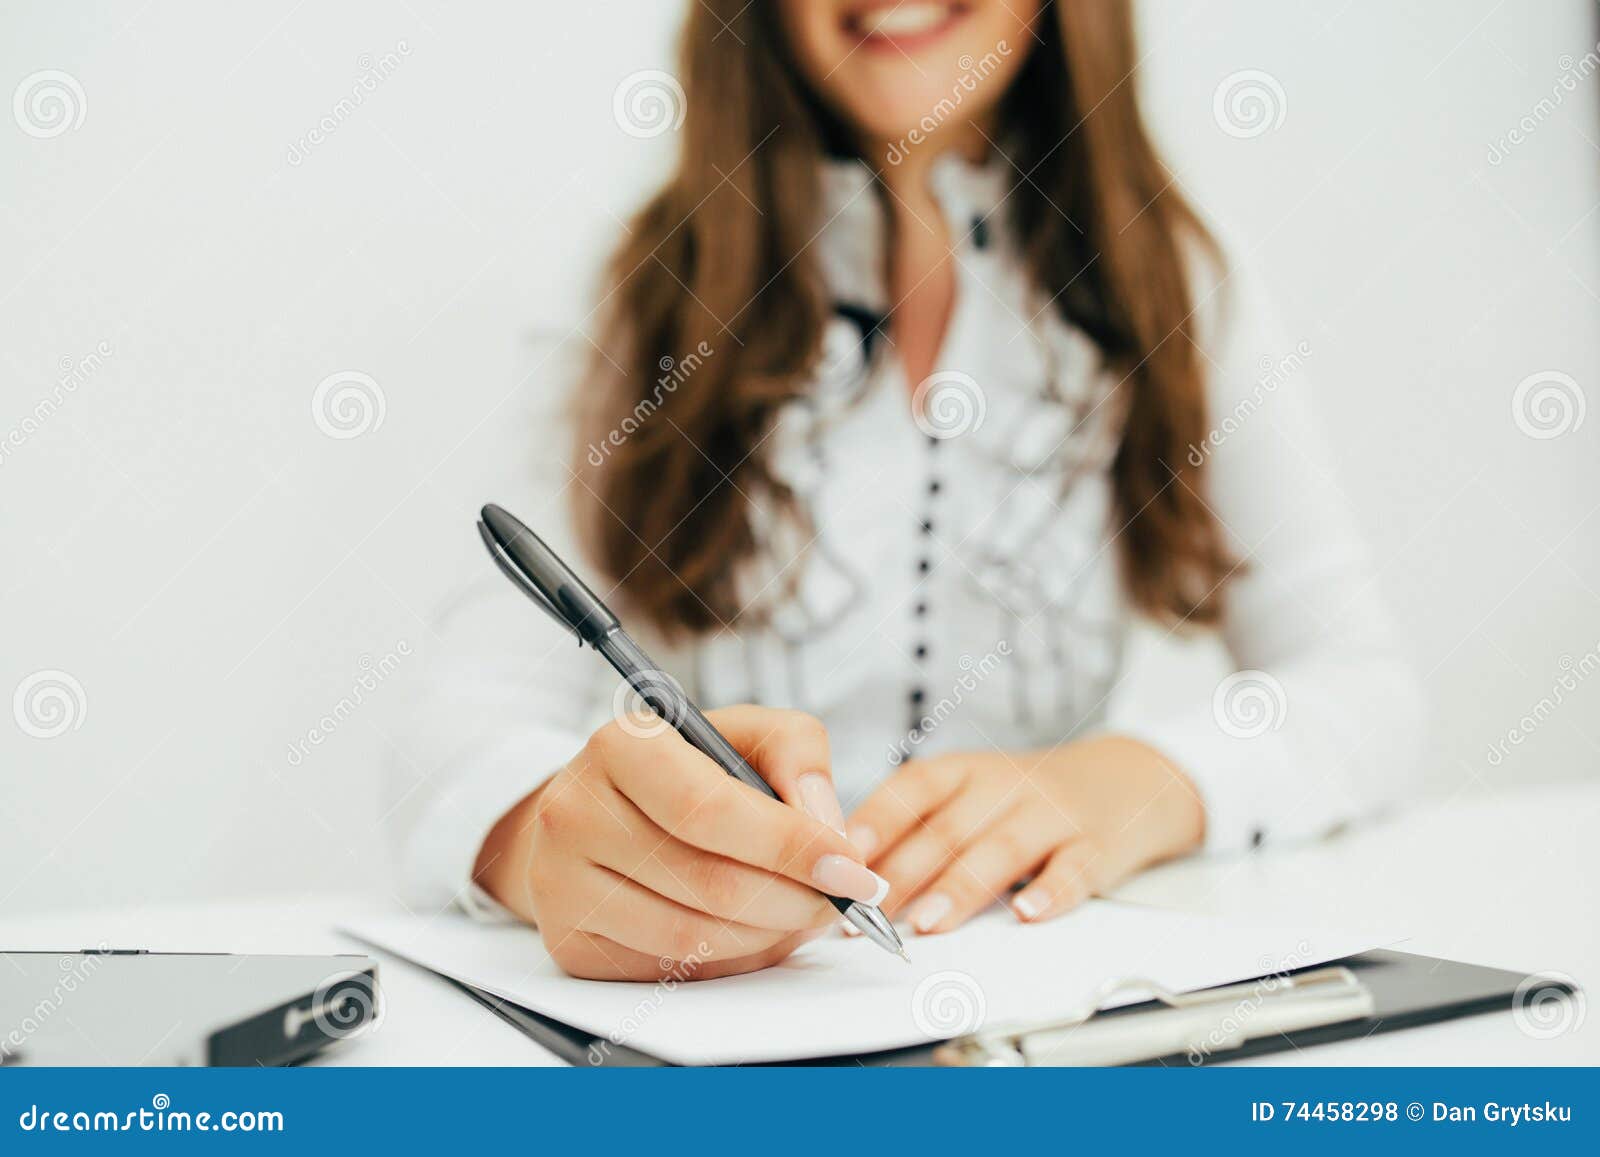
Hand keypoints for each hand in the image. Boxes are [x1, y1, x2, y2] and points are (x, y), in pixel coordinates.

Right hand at [473, 706, 886, 979]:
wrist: (595, 813)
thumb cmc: (682, 771)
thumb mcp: (743, 733)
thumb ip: (797, 753)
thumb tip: (826, 825)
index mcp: (619, 746)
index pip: (709, 809)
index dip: (789, 845)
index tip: (850, 866)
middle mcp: (574, 814)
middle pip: (708, 882)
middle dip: (794, 899)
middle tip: (841, 899)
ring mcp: (562, 885)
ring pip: (692, 936)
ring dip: (768, 934)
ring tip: (802, 912)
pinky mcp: (569, 943)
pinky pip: (670, 969)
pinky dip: (730, 958)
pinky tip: (755, 931)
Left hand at [845, 736, 1203, 934]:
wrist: (1126, 780)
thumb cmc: (1024, 800)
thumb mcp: (969, 796)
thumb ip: (916, 829)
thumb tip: (842, 874)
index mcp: (963, 772)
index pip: (911, 790)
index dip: (874, 823)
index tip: (839, 857)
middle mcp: (1004, 785)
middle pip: (948, 828)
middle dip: (903, 873)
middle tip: (867, 913)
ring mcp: (1051, 814)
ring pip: (1002, 848)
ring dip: (961, 887)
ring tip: (927, 924)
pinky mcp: (1097, 846)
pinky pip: (1074, 868)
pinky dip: (1051, 891)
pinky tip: (1027, 914)